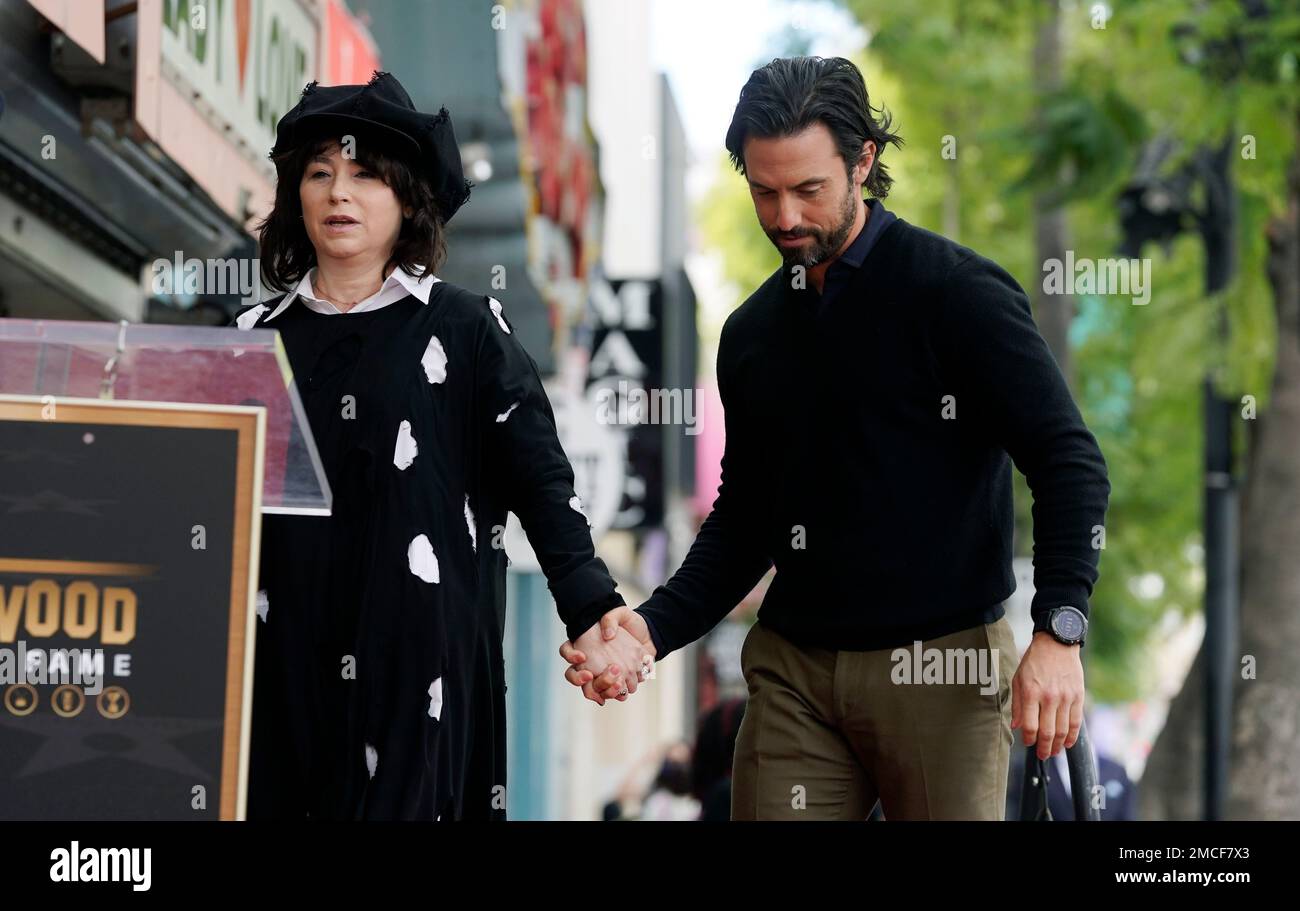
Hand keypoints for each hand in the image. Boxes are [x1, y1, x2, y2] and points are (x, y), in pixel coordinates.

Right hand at [559, 606, 657, 704]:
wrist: (650, 636)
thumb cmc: (631, 624)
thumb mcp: (621, 614)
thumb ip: (611, 618)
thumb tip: (607, 635)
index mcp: (586, 645)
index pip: (566, 651)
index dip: (570, 655)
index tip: (582, 656)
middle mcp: (590, 663)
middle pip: (575, 677)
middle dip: (581, 679)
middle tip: (591, 674)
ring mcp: (603, 675)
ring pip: (593, 690)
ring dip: (601, 689)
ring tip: (615, 684)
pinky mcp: (617, 682)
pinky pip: (611, 694)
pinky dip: (616, 694)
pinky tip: (623, 689)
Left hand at [1011, 631, 1084, 760]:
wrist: (1057, 644)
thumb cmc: (1034, 661)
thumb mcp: (1018, 679)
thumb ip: (1017, 704)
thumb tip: (1016, 726)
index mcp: (1031, 693)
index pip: (1030, 726)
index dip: (1028, 739)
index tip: (1027, 744)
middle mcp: (1049, 697)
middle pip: (1048, 732)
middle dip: (1044, 748)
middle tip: (1042, 755)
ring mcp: (1065, 698)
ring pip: (1063, 730)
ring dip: (1058, 745)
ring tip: (1054, 752)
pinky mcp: (1078, 697)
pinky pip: (1076, 722)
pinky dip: (1072, 736)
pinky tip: (1068, 743)